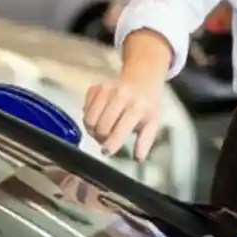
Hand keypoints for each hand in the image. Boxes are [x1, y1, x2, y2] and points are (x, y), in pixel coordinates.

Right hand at [83, 32, 170, 160]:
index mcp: (137, 107)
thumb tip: (138, 158)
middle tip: (108, 139)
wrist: (142, 77)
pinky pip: (84, 110)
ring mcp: (106, 90)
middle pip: (101, 127)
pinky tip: (99, 117)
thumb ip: (146, 141)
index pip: (119, 130)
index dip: (111, 144)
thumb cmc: (148, 103)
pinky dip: (88, 117)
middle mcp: (120, 97)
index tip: (107, 151)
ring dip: (93, 130)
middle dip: (102, 138)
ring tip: (102, 130)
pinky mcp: (95, 87)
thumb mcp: (153, 121)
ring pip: (89, 120)